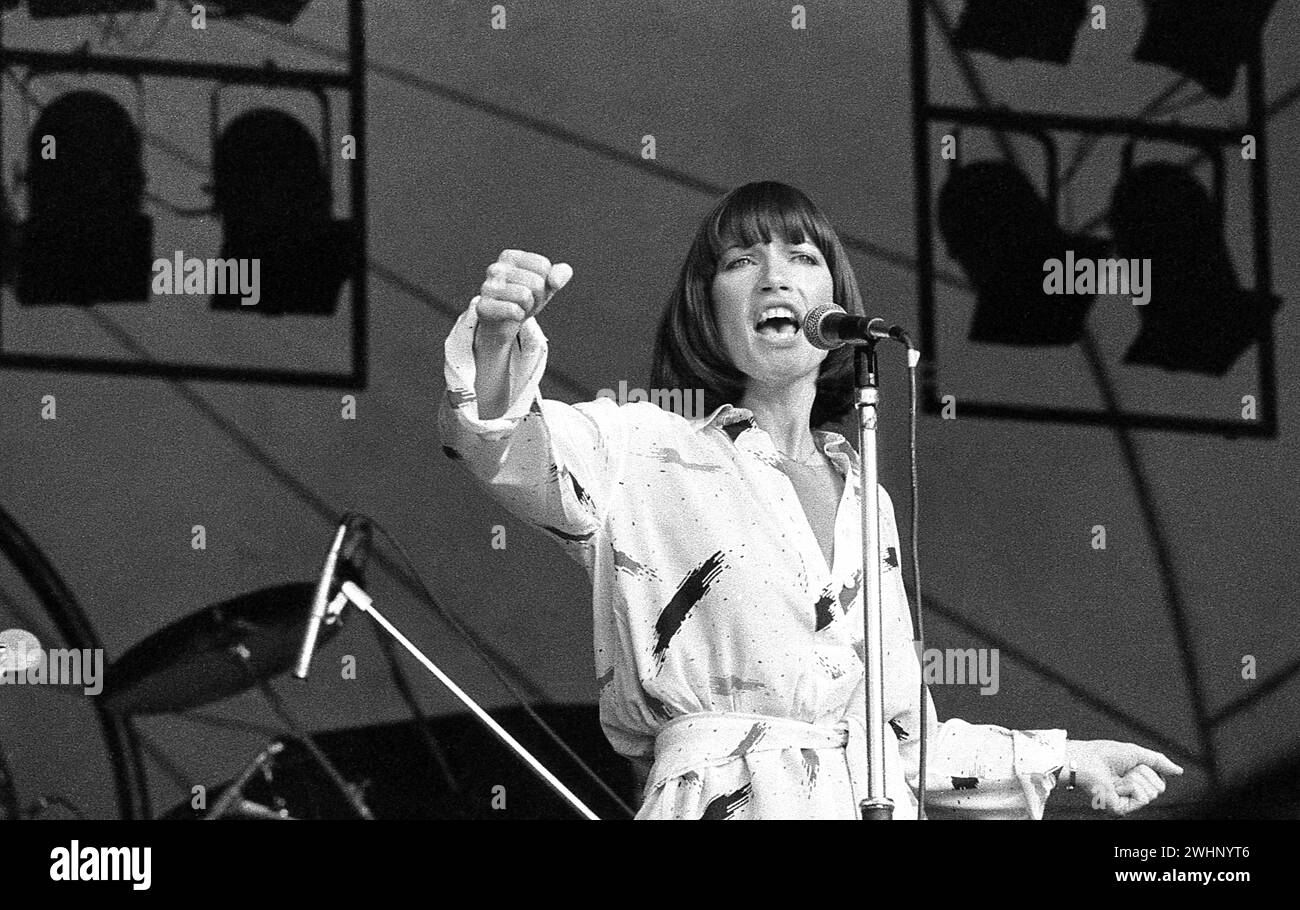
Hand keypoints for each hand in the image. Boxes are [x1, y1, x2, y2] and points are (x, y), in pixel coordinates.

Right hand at [472, 249, 572, 344]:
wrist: (503, 323)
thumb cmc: (525, 298)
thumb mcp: (547, 283)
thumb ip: (561, 273)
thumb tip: (554, 281)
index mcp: (510, 257)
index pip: (543, 266)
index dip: (545, 282)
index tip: (532, 289)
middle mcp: (496, 268)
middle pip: (536, 282)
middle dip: (537, 297)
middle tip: (525, 302)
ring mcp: (487, 287)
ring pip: (525, 295)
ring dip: (528, 307)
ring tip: (518, 307)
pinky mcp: (484, 307)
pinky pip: (513, 310)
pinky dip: (518, 316)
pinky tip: (511, 316)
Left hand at [1065, 739, 1183, 815]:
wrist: (1085, 759)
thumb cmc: (1105, 754)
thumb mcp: (1137, 753)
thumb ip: (1159, 762)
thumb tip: (1179, 771)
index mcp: (1136, 782)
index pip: (1160, 782)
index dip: (1150, 768)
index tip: (1132, 763)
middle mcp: (1132, 795)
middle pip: (1160, 788)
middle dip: (1144, 773)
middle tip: (1124, 770)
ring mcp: (1127, 803)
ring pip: (1153, 794)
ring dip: (1136, 779)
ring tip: (1118, 777)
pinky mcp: (1121, 809)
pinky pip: (1143, 798)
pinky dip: (1131, 786)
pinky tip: (1116, 785)